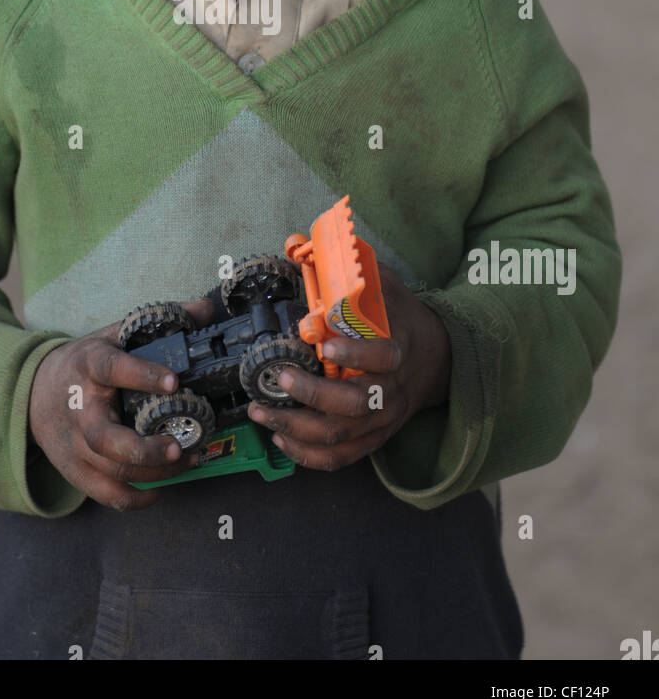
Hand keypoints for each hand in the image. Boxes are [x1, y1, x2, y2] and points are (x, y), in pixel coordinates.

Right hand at [28, 296, 215, 509]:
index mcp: (88, 366)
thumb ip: (159, 321)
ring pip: (111, 469)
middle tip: (180, 444)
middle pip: (105, 438)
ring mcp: (74, 444)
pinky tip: (161, 488)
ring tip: (188, 459)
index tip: (175, 381)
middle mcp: (79, 409)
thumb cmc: (84, 363)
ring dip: (153, 472)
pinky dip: (134, 498)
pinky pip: (104, 494)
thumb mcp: (113, 334)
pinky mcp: (75, 470)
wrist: (33, 392)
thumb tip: (205, 309)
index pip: (112, 368)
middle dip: (145, 448)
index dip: (142, 375)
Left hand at [247, 265, 450, 470]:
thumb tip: (296, 241)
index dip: (354, 355)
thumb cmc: (401, 319)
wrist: (437, 360)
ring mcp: (383, 419)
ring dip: (297, 428)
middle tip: (280, 379)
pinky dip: (308, 455)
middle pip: (355, 404)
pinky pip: (341, 457)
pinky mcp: (374, 438)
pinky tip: (280, 438)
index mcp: (398, 350)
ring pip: (341, 434)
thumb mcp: (384, 286)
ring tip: (262, 412)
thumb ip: (347, 268)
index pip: (382, 357)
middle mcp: (391, 390)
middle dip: (313, 395)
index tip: (324, 346)